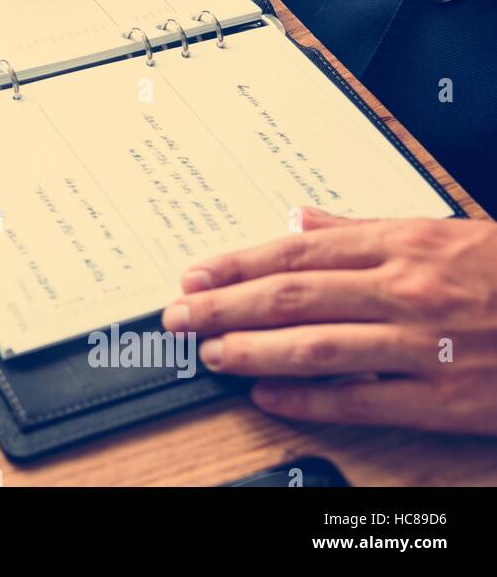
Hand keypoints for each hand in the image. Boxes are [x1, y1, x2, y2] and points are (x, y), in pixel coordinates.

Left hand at [162, 208, 496, 435]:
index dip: (236, 266)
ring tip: (210, 354)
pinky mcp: (442, 398)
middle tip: (180, 317)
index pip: (295, 254)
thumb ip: (362, 230)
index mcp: (402, 245)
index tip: (195, 277)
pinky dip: (307, 399)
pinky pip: (360, 400)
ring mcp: (423, 346)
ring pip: (316, 348)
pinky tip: (268, 396)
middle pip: (291, 298)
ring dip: (253, 352)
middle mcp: (404, 292)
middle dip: (225, 308)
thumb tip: (300, 222)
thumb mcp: (441, 231)